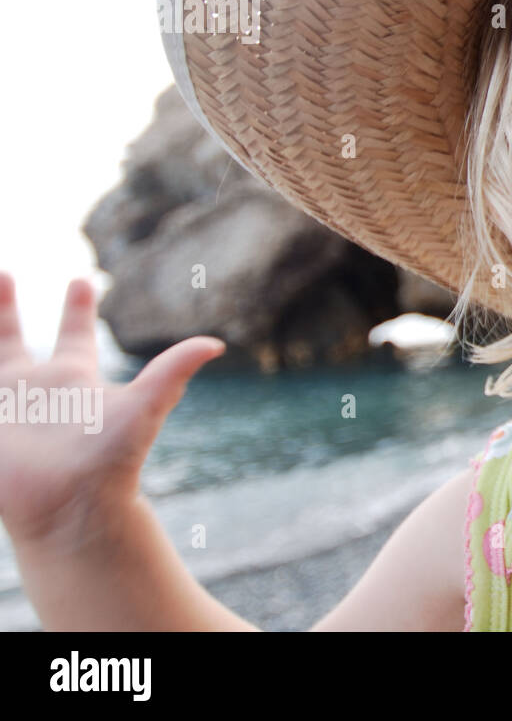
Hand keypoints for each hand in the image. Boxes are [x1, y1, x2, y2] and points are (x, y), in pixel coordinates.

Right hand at [0, 271, 226, 547]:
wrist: (72, 512)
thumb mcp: (143, 407)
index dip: (77, 306)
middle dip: (5, 306)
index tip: (81, 279)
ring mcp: (4, 408)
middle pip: (13, 338)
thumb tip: (217, 343)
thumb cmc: (110, 462)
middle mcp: (35, 388)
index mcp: (72, 378)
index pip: (74, 332)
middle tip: (2, 271)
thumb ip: (172, 371)